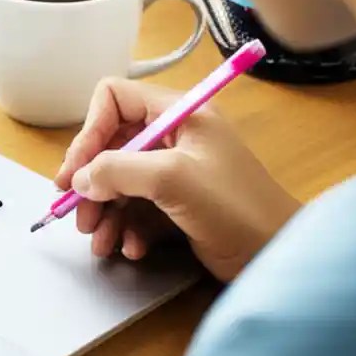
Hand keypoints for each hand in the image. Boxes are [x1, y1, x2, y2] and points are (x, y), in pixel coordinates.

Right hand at [56, 78, 299, 281]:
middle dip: (91, 183)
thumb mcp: (171, 179)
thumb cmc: (236, 208)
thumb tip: (82, 179)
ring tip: (100, 242)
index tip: (77, 171)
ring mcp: (175, 172)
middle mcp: (174, 137)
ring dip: (103, 213)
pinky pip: (135, 209)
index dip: (89, 132)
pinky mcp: (177, 204)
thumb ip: (118, 170)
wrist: (278, 256)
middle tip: (78, 214)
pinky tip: (131, 248)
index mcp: (178, 114)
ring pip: (118, 182)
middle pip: (110, 145)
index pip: (114, 99)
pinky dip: (125, 229)